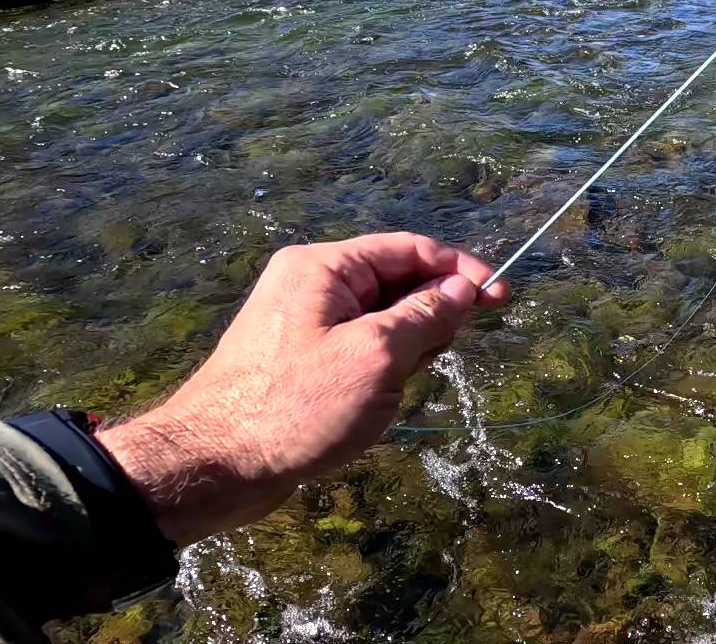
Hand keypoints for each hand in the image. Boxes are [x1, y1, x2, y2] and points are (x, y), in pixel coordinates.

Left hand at [96, 232, 507, 545]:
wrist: (213, 466)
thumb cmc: (295, 406)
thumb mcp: (376, 357)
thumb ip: (425, 316)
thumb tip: (462, 287)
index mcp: (323, 266)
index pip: (409, 249)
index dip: (460, 270)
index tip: (501, 297)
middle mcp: (310, 284)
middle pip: (396, 283)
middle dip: (428, 317)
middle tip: (433, 359)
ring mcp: (301, 323)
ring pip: (380, 322)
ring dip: (402, 354)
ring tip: (386, 394)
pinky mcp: (297, 361)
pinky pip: (356, 351)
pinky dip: (378, 373)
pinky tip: (369, 408)